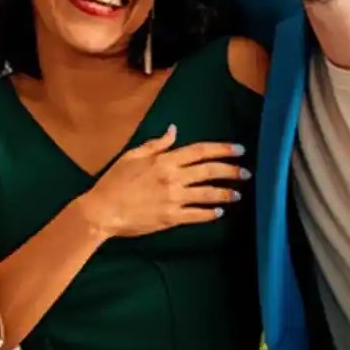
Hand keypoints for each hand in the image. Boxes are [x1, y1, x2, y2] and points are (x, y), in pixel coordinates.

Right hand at [76, 125, 249, 239]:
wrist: (102, 210)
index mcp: (164, 160)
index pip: (200, 151)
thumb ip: (156, 144)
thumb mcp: (132, 155)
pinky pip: (196, 215)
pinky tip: (218, 212)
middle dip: (231, 171)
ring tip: (237, 194)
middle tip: (247, 173)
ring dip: (225, 193)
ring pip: (207, 194)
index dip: (222, 149)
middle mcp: (173, 178)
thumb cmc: (114, 181)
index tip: (239, 149)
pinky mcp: (171, 218)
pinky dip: (210, 214)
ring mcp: (173, 199)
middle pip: (209, 171)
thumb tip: (174, 131)